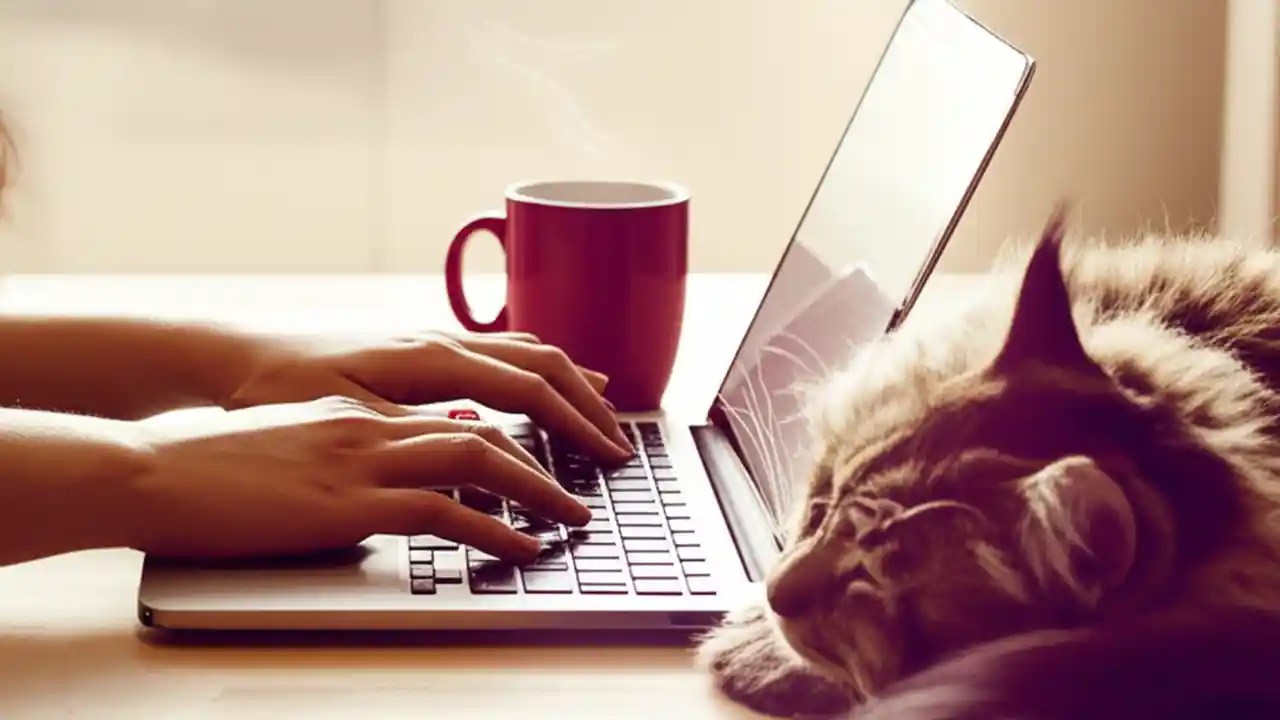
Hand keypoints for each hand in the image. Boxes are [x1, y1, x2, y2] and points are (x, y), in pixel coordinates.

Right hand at [127, 396, 591, 562]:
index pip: (467, 398)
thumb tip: (392, 485)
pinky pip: (442, 512)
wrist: (154, 468)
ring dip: (538, 490)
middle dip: (553, 446)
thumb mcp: (301, 447)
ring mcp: (364, 458)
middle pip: (491, 421)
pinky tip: (521, 549)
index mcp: (366, 409)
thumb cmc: (217, 464)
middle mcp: (376, 423)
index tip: (570, 422)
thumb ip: (355, 457)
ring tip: (574, 518)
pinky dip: (493, 530)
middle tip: (592, 471)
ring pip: (479, 458)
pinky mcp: (347, 502)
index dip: (527, 408)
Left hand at [227, 330, 632, 460]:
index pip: (528, 388)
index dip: (575, 424)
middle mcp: (439, 340)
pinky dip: (537, 372)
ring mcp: (431, 340)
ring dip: (569, 382)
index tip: (606, 459)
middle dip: (587, 404)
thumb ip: (418, 432)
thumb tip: (487, 441)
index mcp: (429, 358)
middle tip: (620, 445)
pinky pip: (499, 353)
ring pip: (524, 351)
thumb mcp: (345, 419)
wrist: (229, 356)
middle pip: (540, 363)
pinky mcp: (419, 351)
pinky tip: (540, 386)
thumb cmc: (277, 389)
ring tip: (604, 407)